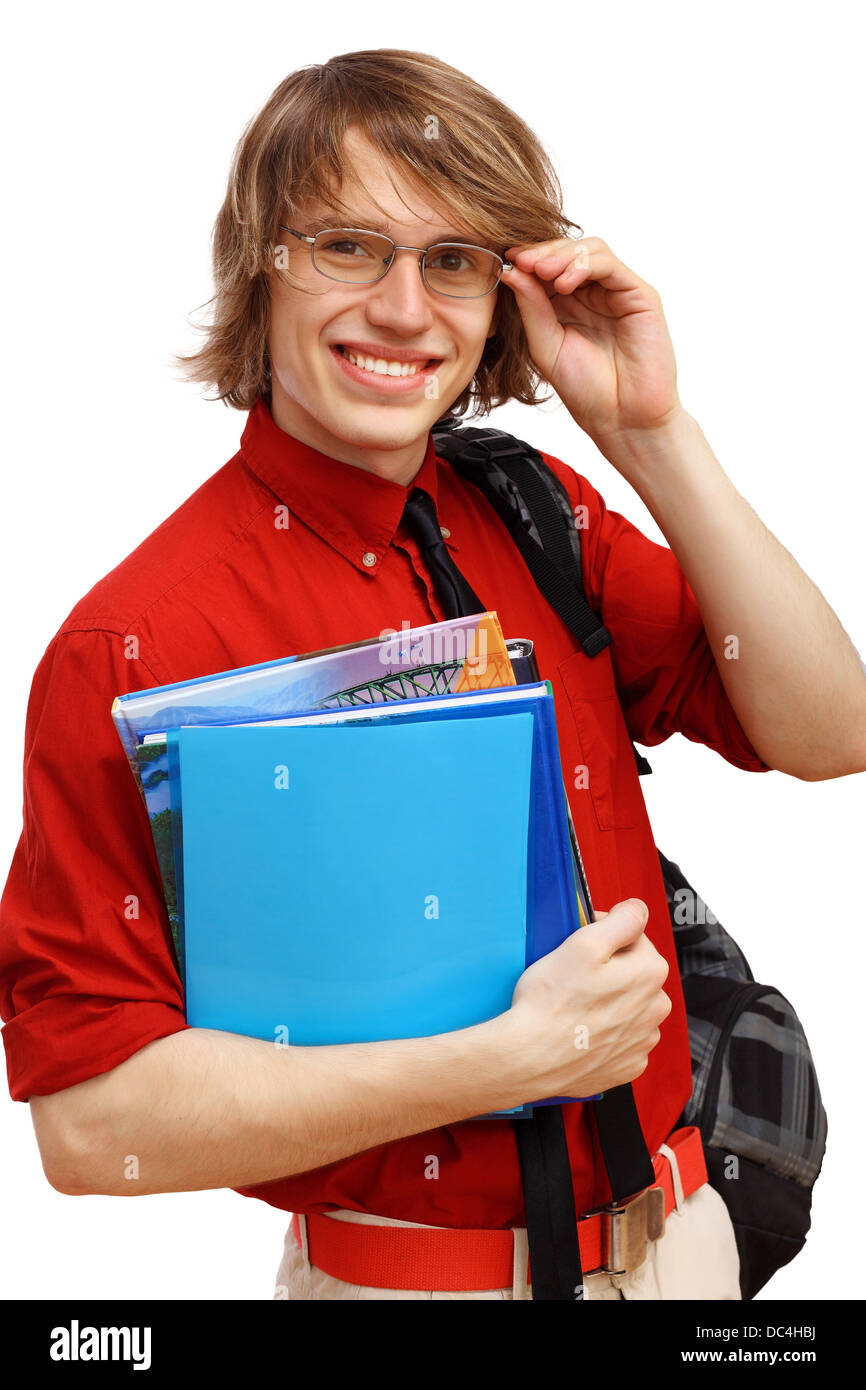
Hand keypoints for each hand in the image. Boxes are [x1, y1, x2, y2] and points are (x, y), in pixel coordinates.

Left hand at [502, 235, 683, 445]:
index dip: (527, 259)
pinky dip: (585, 265)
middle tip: (522, 261)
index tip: (505, 261)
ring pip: (590, 250)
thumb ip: (532, 308)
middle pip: (567, 251)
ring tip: (542, 272)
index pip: (547, 266)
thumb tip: (512, 270)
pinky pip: (610, 265)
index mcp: (567, 305)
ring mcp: (616, 292)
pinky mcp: (639, 295)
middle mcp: (593, 294)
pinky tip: (565, 283)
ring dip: (562, 255)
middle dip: (542, 252)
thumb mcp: (546, 346)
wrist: (622, 418)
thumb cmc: (587, 390)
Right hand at [506, 898, 671, 1100]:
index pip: (632, 937)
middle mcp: (655, 1007)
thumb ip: (621, 921)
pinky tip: (581, 1030)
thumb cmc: (550, 1002)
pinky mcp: (628, 1065)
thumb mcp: (582, 944)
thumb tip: (638, 910)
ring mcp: (643, 1040)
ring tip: (575, 1007)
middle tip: (573, 978)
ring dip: (609, 1002)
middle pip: (633, 972)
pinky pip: (621, 1039)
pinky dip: (605, 1033)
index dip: (602, 936)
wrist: (529, 1059)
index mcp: (649, 972)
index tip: (579, 946)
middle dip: (609, 970)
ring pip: (628, 1006)